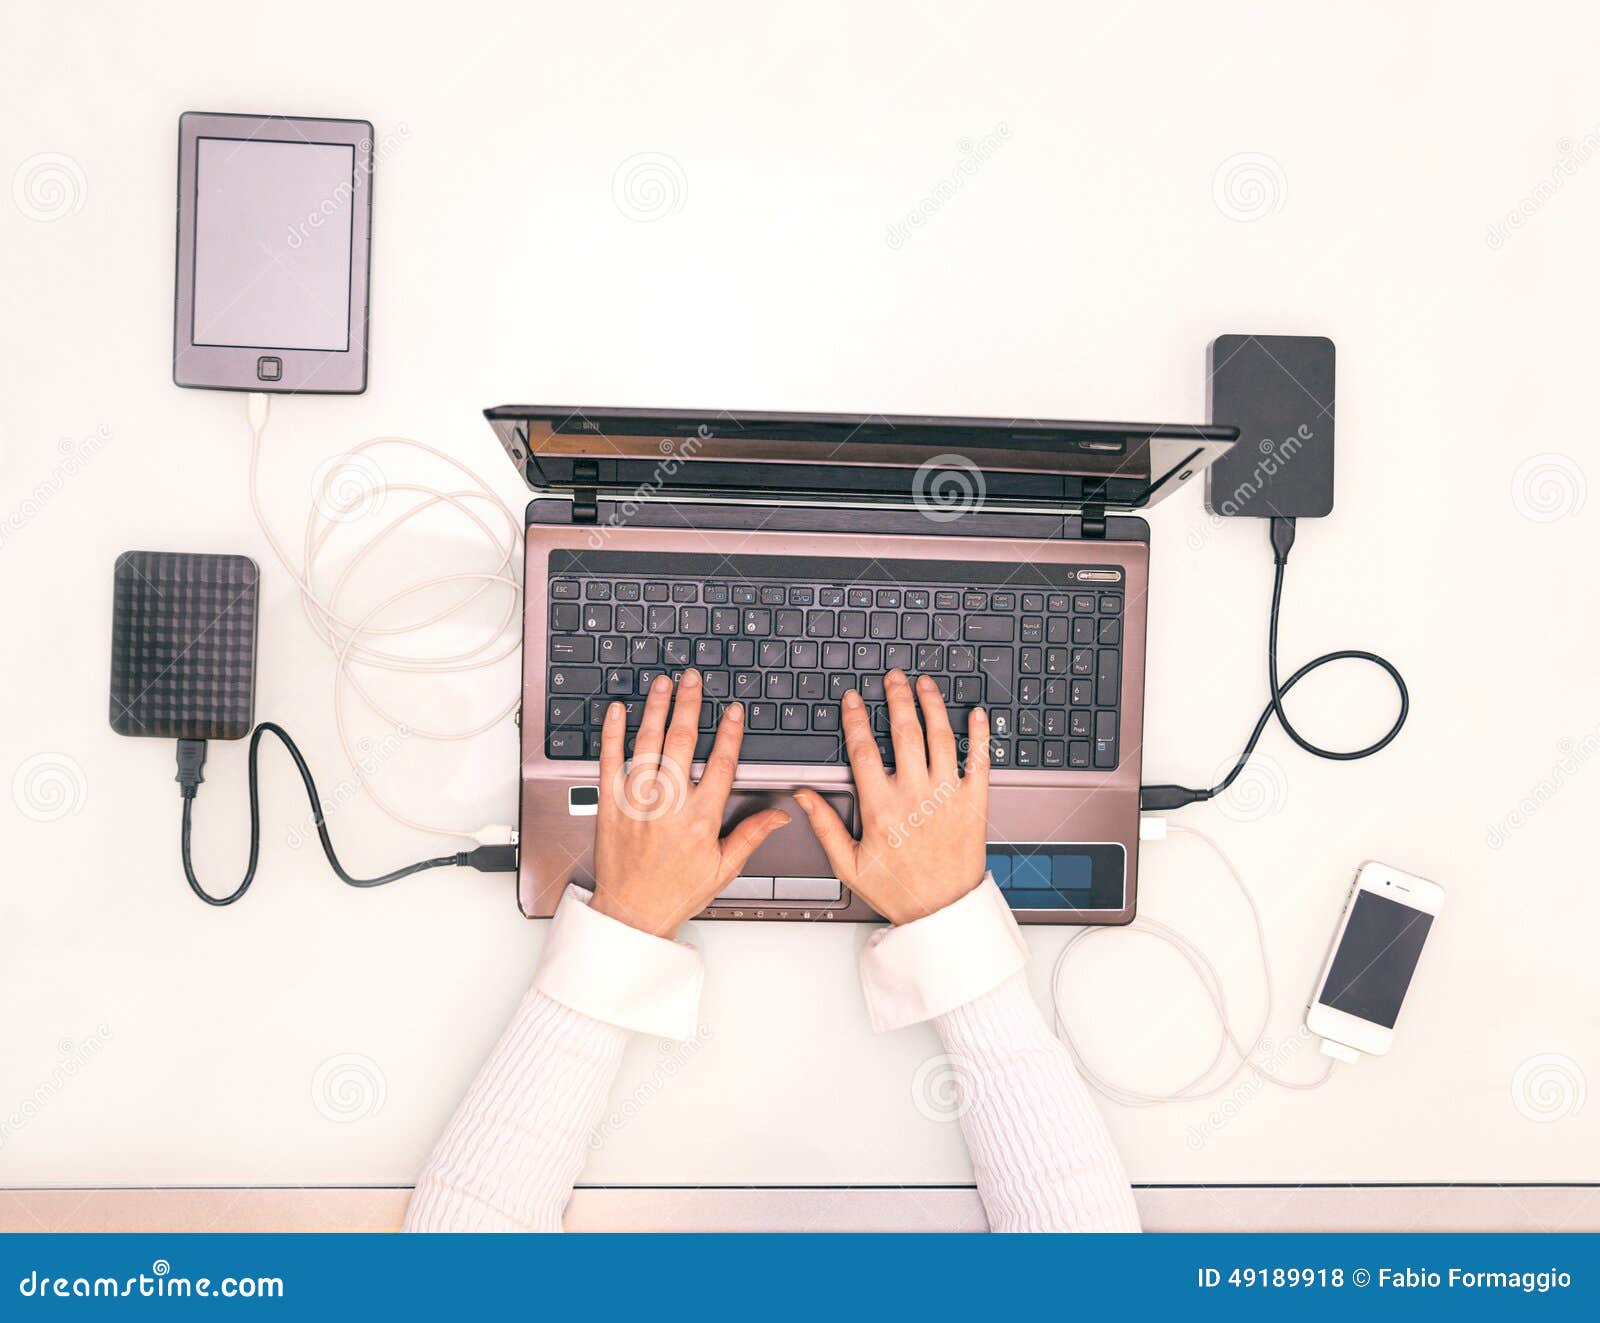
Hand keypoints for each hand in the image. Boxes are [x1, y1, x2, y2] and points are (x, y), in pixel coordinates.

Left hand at [591, 669, 789, 938]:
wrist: (631, 913)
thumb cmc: (676, 892)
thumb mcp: (723, 868)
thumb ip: (751, 834)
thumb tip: (780, 814)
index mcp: (701, 818)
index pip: (721, 763)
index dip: (729, 733)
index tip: (733, 710)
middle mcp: (669, 805)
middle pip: (683, 742)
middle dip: (690, 705)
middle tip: (694, 680)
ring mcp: (638, 802)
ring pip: (648, 744)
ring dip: (656, 709)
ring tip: (664, 684)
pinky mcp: (610, 805)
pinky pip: (609, 761)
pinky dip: (613, 733)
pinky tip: (618, 710)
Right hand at [794, 670, 989, 924]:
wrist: (944, 913)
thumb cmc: (899, 891)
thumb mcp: (849, 865)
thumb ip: (825, 826)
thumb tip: (803, 796)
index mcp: (882, 808)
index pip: (863, 750)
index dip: (855, 719)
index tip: (853, 699)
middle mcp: (915, 795)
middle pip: (904, 732)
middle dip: (896, 698)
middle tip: (893, 678)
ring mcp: (948, 795)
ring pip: (940, 737)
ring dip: (931, 704)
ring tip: (924, 684)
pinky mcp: (975, 802)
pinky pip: (980, 760)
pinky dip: (981, 734)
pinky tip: (977, 713)